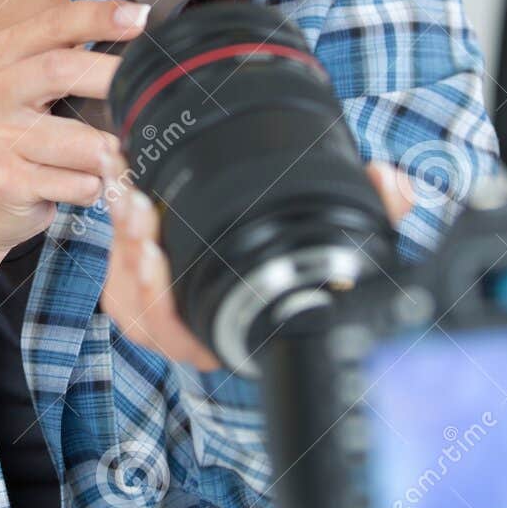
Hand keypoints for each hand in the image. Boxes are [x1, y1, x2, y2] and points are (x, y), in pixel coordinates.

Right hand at [0, 0, 150, 256]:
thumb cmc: (10, 138)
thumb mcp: (20, 88)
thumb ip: (61, 62)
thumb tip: (133, 42)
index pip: (52, 25)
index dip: (98, 17)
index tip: (139, 15)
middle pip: (60, 70)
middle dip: (113, 78)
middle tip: (148, 89)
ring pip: (81, 142)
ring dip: (112, 152)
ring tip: (117, 156)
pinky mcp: (5, 183)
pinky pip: (77, 183)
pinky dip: (96, 186)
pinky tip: (86, 185)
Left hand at [100, 152, 415, 371]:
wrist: (282, 278)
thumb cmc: (309, 276)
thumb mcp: (343, 248)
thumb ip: (374, 214)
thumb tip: (392, 182)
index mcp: (223, 337)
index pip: (175, 329)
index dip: (159, 296)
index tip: (155, 251)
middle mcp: (182, 331)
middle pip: (136, 294)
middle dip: (131, 242)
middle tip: (135, 196)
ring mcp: (153, 306)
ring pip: (120, 268)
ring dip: (119, 220)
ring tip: (124, 174)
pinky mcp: (137, 278)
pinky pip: (114, 248)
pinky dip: (114, 207)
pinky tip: (118, 170)